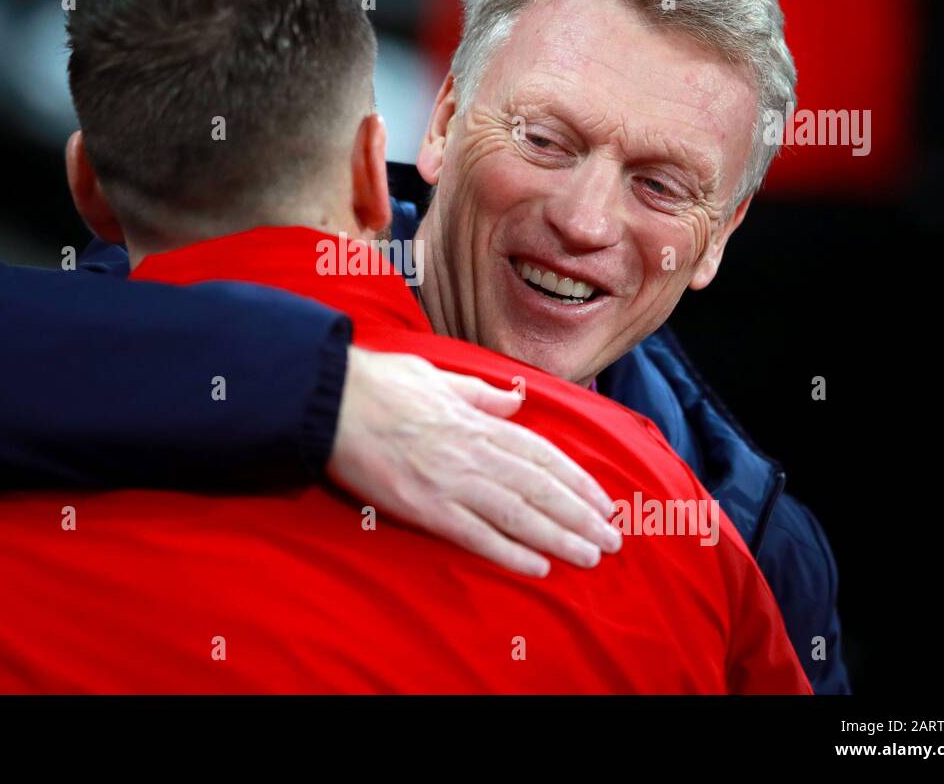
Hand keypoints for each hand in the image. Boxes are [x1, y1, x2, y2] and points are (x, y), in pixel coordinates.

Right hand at [327, 346, 621, 577]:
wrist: (331, 399)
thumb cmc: (380, 384)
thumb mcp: (438, 376)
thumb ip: (479, 393)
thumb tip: (514, 401)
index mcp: (478, 421)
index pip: (542, 455)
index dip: (578, 481)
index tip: (604, 501)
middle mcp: (474, 453)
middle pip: (541, 488)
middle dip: (581, 516)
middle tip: (613, 540)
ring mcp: (451, 481)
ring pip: (519, 514)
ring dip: (560, 537)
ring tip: (590, 556)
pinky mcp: (425, 507)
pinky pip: (476, 534)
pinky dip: (510, 551)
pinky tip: (537, 566)